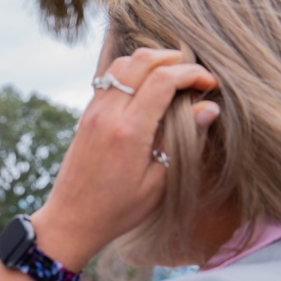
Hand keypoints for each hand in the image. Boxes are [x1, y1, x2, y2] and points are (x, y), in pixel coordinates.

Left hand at [31, 47, 220, 272]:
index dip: (193, 74)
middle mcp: (107, 115)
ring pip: (121, 65)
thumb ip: (183, 141)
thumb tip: (209, 107)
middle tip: (193, 75)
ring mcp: (92, 114)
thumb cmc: (117, 210)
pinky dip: (130, 73)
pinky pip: (108, 81)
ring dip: (149, 62)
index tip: (210, 85)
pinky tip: (146, 90)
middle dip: (172, 59)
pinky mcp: (84, 118)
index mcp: (128, 131)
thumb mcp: (158, 182)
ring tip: (171, 77)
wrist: (70, 221)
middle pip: (141, 60)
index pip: (164, 79)